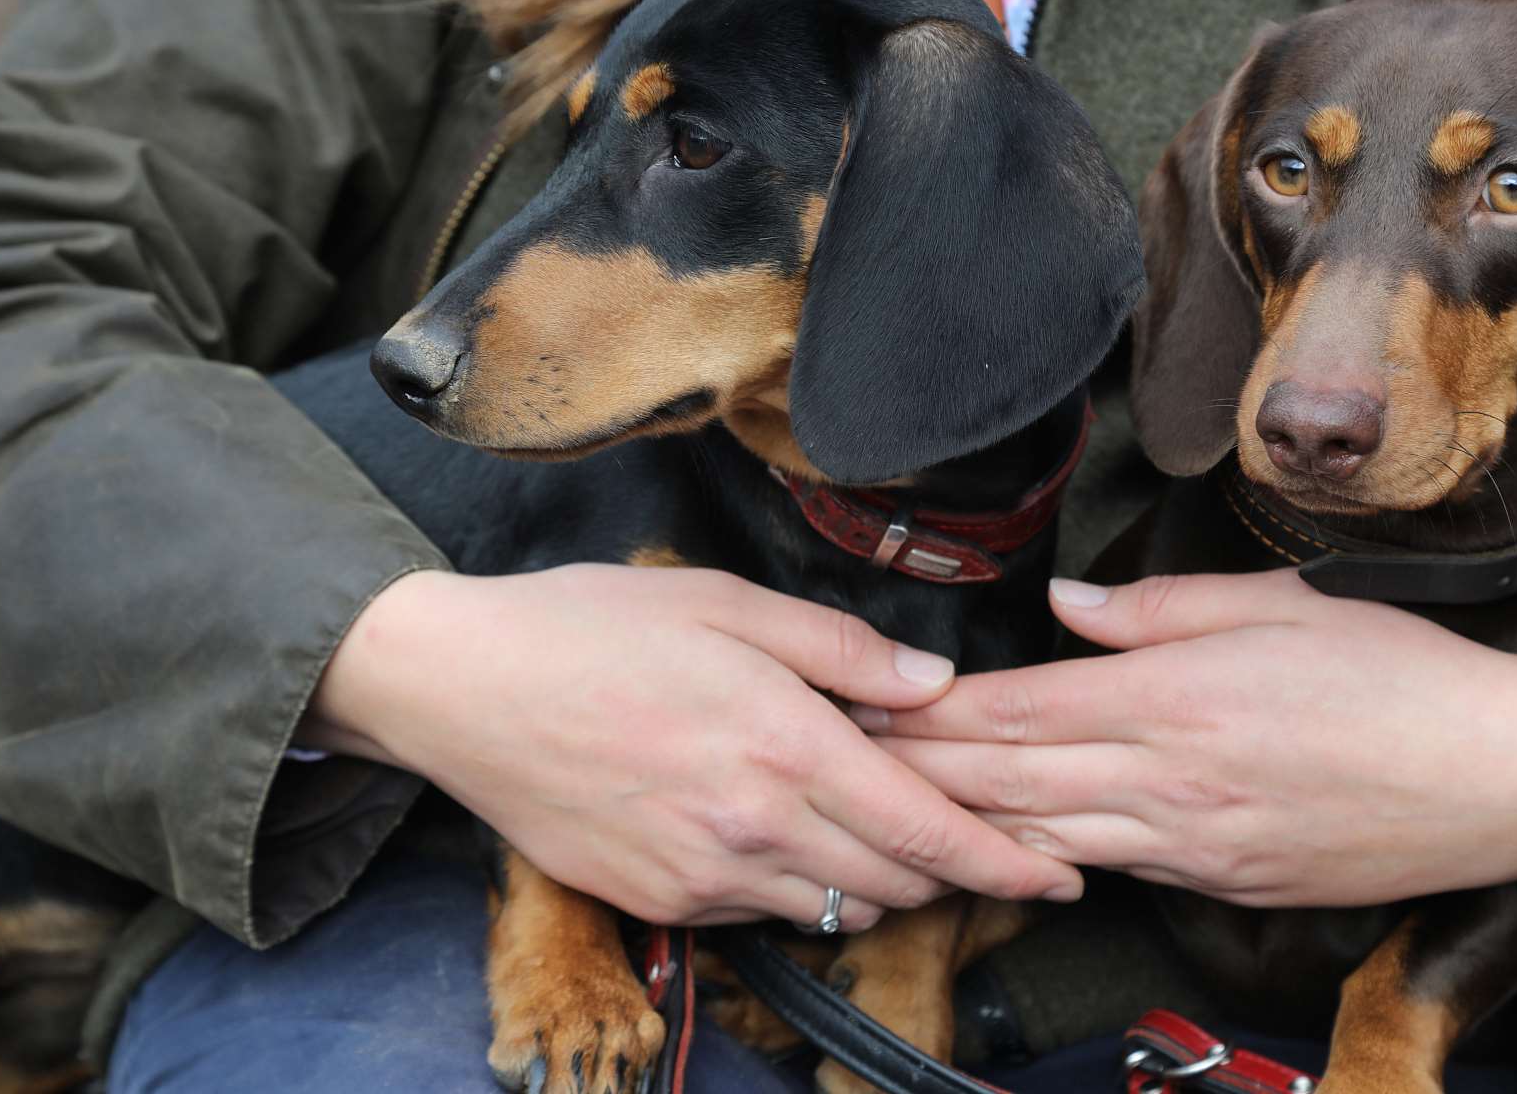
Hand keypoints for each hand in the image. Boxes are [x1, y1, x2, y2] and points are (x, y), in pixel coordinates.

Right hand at [302, 566, 1082, 929]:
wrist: (459, 688)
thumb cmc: (590, 627)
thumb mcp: (727, 604)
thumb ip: (842, 651)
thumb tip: (935, 685)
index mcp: (785, 747)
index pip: (929, 831)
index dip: (1005, 863)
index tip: (1057, 876)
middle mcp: (754, 830)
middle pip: (895, 881)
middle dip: (947, 866)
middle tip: (971, 831)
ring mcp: (704, 877)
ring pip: (835, 905)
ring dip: (875, 877)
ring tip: (874, 822)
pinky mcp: (659, 902)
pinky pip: (763, 912)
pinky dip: (797, 882)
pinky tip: (779, 827)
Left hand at [859, 570, 1516, 907]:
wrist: (1504, 778)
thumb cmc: (1399, 677)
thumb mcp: (1275, 605)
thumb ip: (1154, 607)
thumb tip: (1063, 603)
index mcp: (1174, 699)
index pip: (1014, 710)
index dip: (929, 715)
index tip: (866, 706)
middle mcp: (1169, 782)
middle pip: (1008, 783)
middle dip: (917, 776)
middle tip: (840, 764)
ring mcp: (1195, 846)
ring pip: (1047, 839)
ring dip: (963, 828)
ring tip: (892, 815)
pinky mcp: (1224, 885)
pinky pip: (1114, 868)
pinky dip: (1046, 860)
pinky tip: (1005, 853)